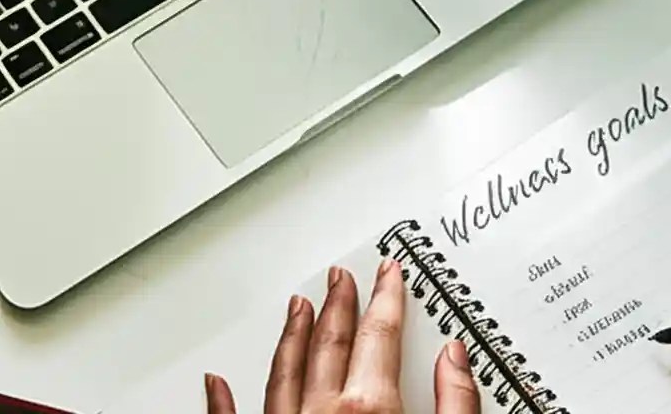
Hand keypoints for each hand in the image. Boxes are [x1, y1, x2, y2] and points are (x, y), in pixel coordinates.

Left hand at [204, 260, 481, 412]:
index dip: (388, 298)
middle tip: (340, 276)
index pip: (381, 335)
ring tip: (297, 307)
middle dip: (339, 304)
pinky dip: (222, 401)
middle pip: (331, 345)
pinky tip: (214, 382)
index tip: (389, 272)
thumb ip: (455, 403)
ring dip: (292, 336)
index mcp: (370, 406)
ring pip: (283, 373)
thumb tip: (455, 359)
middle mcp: (322, 413)